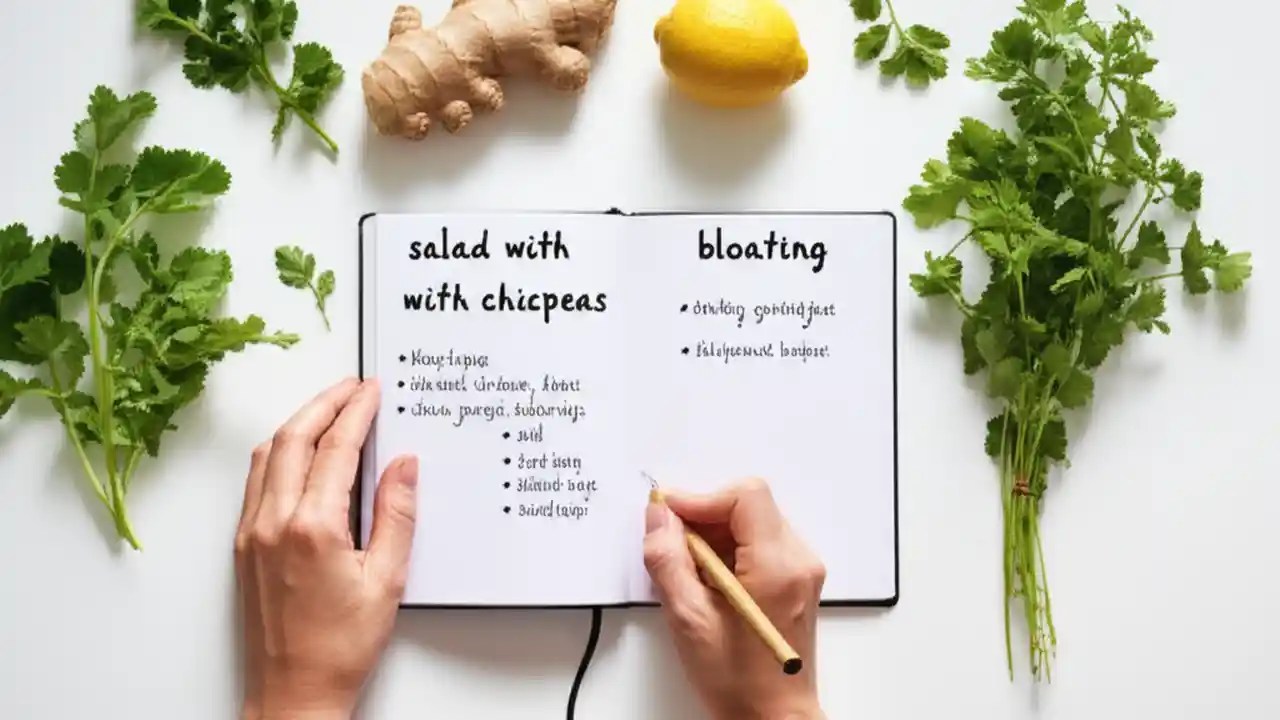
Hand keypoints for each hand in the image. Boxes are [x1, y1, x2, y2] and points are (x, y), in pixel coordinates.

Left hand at [235, 377, 418, 718]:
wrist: (294, 692)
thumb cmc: (339, 648)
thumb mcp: (387, 580)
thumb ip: (396, 515)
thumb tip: (403, 466)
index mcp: (312, 527)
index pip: (335, 447)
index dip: (357, 411)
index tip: (372, 391)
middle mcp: (273, 522)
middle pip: (294, 438)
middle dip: (325, 403)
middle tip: (352, 387)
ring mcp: (252, 532)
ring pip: (268, 455)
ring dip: (298, 423)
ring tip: (327, 409)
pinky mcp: (244, 546)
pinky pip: (257, 481)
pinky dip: (279, 452)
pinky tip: (298, 452)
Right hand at [644, 478, 826, 719]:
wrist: (773, 718)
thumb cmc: (738, 681)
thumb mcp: (689, 619)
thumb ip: (668, 560)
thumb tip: (658, 516)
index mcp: (778, 565)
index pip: (745, 496)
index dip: (701, 498)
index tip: (668, 513)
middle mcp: (798, 560)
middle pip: (748, 506)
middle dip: (704, 518)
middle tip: (672, 546)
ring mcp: (801, 569)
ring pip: (751, 523)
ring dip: (714, 536)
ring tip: (688, 572)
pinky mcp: (795, 580)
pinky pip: (759, 544)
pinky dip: (728, 550)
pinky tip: (708, 582)